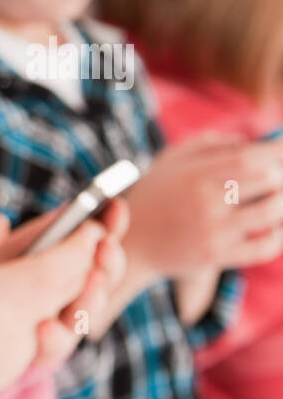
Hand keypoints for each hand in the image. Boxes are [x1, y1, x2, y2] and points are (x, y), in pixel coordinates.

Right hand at [0, 206, 122, 392]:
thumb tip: (2, 223)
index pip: (56, 266)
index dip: (80, 242)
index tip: (90, 222)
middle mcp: (18, 328)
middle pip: (72, 288)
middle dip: (90, 257)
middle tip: (96, 231)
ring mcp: (24, 350)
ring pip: (73, 313)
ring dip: (86, 286)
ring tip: (90, 264)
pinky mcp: (22, 365)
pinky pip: (57, 333)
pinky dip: (66, 309)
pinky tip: (64, 292)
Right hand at [124, 132, 282, 282]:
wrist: (130, 245)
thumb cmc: (154, 196)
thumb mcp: (168, 161)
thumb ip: (206, 143)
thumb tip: (249, 141)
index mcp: (194, 175)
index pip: (248, 156)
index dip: (277, 150)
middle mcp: (204, 202)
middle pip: (266, 179)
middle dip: (282, 175)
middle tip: (280, 177)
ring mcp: (212, 232)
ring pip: (272, 212)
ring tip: (278, 200)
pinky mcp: (216, 257)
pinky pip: (264, 248)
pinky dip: (278, 237)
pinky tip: (274, 229)